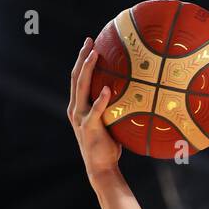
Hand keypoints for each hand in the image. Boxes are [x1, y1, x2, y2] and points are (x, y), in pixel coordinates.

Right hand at [67, 37, 121, 178]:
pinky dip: (100, 99)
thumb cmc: (109, 146)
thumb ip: (113, 109)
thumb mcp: (109, 123)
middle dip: (82, 57)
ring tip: (95, 54)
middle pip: (76, 77)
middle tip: (90, 40)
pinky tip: (107, 89)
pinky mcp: (89, 128)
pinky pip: (95, 111)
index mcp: (78, 106)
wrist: (101, 167)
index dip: (82, 60)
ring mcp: (80, 117)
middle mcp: (75, 109)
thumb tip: (132, 95)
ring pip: (81, 88)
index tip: (90, 44)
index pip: (78, 78)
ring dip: (87, 69)